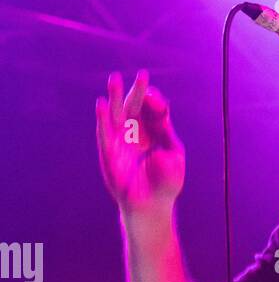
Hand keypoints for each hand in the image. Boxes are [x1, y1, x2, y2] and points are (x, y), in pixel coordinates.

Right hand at [96, 69, 184, 215]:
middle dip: (138, 91)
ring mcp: (121, 140)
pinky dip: (103, 118)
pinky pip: (105, 132)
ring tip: (115, 79)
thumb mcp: (173, 154)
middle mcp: (136, 131)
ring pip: (117, 113)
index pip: (154, 108)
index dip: (155, 102)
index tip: (159, 105)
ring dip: (116, 96)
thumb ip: (167, 133)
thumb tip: (161, 112)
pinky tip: (102, 104)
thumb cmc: (165, 181)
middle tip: (142, 75)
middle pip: (136, 106)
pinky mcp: (108, 152)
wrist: (151, 206)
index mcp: (154, 131)